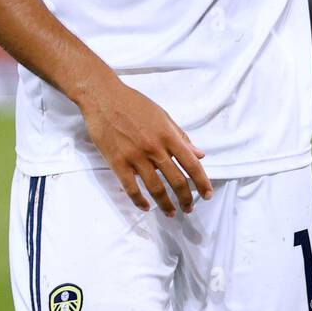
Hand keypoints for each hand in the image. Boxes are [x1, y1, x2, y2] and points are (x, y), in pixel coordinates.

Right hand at [78, 75, 212, 215]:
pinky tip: (146, 207)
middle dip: (186, 198)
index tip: (207, 195)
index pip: (191, 164)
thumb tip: (199, 154)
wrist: (104, 97)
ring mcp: (135, 156)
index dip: (202, 182)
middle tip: (189, 208)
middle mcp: (154, 148)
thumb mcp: (163, 116)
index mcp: (168, 136)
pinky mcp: (117, 162)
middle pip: (176, 180)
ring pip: (155, 187)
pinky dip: (139, 201)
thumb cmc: (135, 104)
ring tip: (171, 212)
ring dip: (165, 204)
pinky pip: (131, 187)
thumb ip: (181, 137)